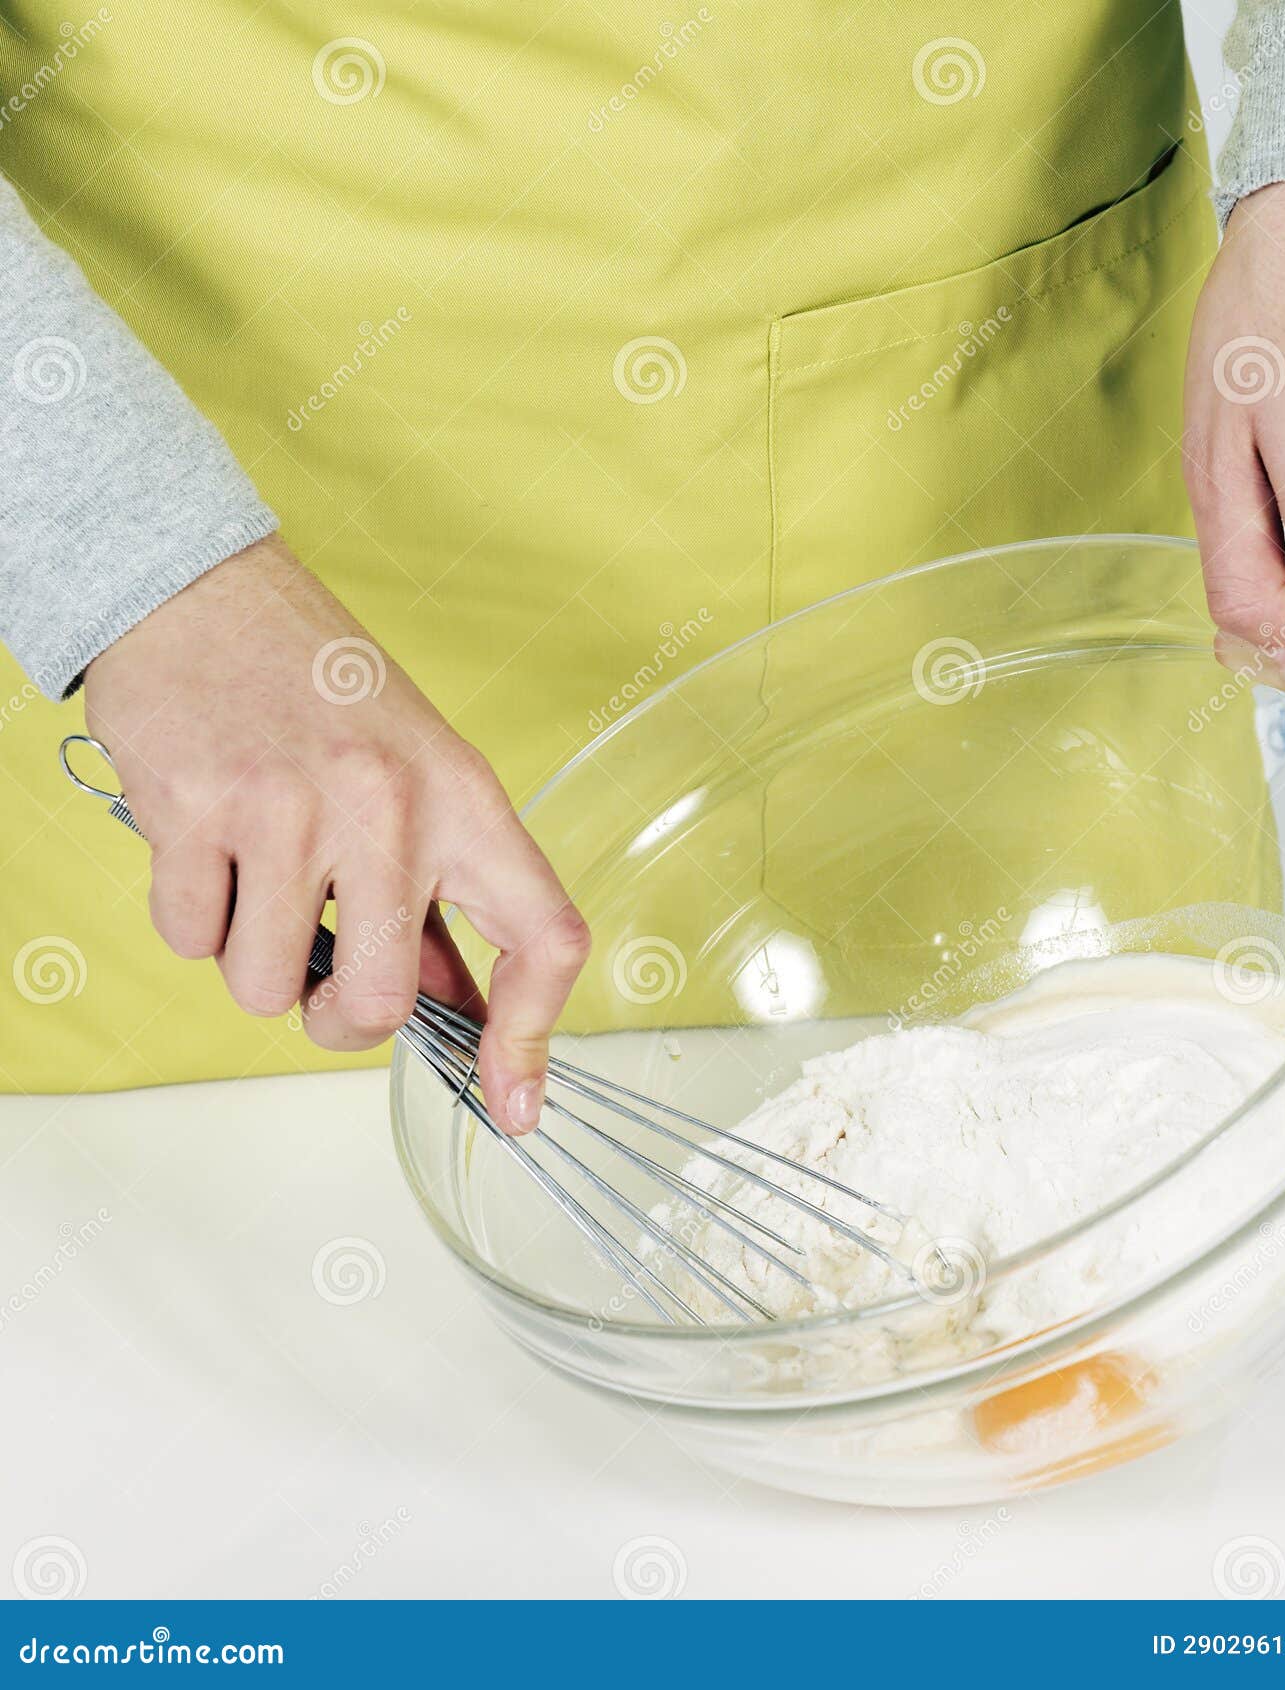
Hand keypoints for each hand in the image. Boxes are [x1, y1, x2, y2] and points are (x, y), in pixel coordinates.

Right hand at [83, 533, 587, 1132]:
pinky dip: (192, 918)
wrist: (204, 590)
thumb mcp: (420, 775)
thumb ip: (442, 895)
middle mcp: (390, 804)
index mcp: (466, 797)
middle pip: (381, 1003)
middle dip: (340, 1022)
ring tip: (258, 876)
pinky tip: (208, 845)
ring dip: (253, 962)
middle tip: (321, 980)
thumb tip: (459, 1014)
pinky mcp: (194, 809)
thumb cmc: (322, 691)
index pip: (544, 933)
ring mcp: (288, 807)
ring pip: (265, 989)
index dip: (533, 1037)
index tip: (514, 1105)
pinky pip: (189, 942)